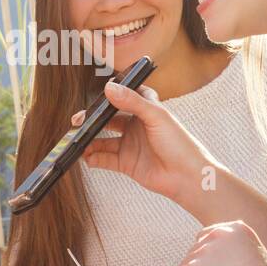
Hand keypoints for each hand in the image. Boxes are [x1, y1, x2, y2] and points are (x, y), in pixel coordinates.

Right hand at [80, 80, 218, 205]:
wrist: (188, 177)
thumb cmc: (180, 143)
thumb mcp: (156, 116)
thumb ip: (132, 102)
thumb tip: (109, 88)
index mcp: (146, 110)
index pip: (125, 96)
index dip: (111, 94)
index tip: (96, 95)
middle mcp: (136, 126)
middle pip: (109, 119)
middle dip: (92, 120)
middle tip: (78, 121)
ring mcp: (130, 145)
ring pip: (104, 140)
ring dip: (90, 140)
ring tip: (78, 140)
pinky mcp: (127, 163)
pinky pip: (105, 159)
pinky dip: (94, 158)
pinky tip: (87, 157)